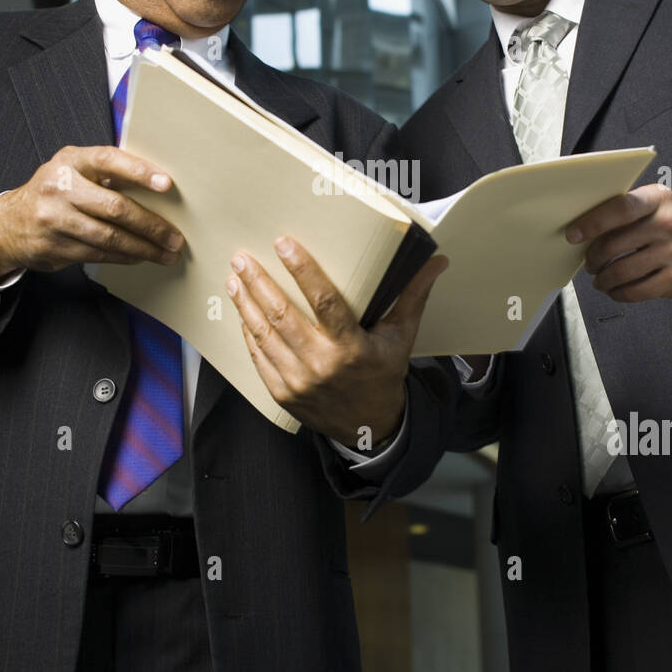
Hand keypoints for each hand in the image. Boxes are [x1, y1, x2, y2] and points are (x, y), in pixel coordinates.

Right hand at [0, 145, 184, 276]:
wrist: (8, 223)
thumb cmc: (56, 191)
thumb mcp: (73, 170)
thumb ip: (106, 173)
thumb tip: (158, 187)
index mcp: (70, 161)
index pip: (109, 160)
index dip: (139, 171)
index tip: (166, 184)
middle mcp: (60, 187)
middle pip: (115, 208)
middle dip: (151, 226)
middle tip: (174, 238)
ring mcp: (55, 219)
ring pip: (109, 237)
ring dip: (143, 248)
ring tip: (165, 253)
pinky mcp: (54, 246)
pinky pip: (98, 254)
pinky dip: (124, 257)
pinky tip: (140, 257)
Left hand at [225, 237, 448, 447]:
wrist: (368, 428)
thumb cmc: (384, 375)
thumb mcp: (401, 336)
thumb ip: (413, 296)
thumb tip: (437, 261)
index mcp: (353, 347)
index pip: (325, 301)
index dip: (303, 270)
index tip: (283, 243)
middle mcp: (323, 365)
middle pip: (283, 316)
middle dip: (259, 284)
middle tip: (242, 259)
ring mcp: (299, 382)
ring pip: (265, 336)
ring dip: (246, 305)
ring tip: (234, 279)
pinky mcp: (283, 394)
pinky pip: (259, 359)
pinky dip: (248, 334)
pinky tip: (241, 313)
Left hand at [565, 185, 671, 301]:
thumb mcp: (658, 204)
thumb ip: (627, 210)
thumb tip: (584, 228)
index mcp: (658, 199)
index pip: (620, 209)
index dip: (592, 223)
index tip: (573, 235)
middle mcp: (668, 224)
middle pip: (614, 245)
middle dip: (593, 258)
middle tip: (589, 263)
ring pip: (621, 272)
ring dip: (603, 279)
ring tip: (599, 279)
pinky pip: (636, 291)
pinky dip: (618, 293)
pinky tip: (615, 290)